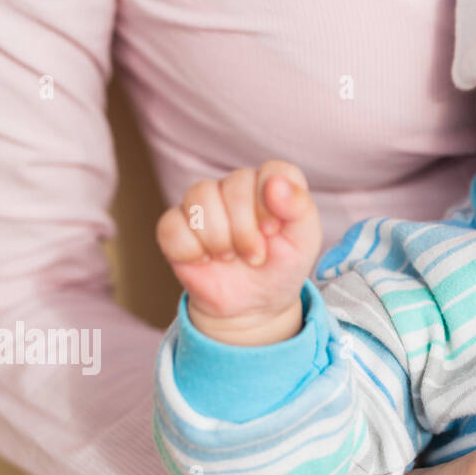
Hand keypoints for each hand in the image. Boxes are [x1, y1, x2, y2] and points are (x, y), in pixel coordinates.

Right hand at [156, 159, 321, 345]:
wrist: (252, 304)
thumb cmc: (281, 266)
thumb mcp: (304, 241)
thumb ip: (299, 207)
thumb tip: (276, 183)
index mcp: (272, 183)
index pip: (272, 171)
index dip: (271, 203)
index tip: (273, 231)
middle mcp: (236, 186)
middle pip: (233, 185)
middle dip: (245, 229)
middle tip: (255, 256)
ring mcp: (203, 203)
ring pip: (199, 197)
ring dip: (218, 238)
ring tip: (231, 257)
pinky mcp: (175, 225)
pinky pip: (171, 225)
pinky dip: (190, 250)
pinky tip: (205, 260)